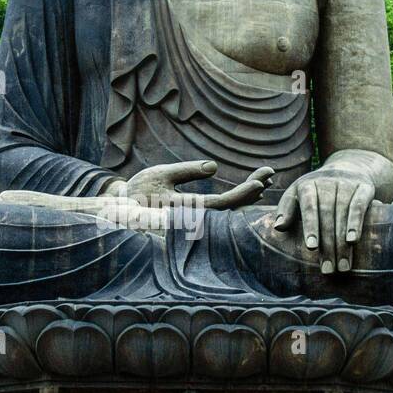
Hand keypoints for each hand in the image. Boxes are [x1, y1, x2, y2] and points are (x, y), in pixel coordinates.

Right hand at [112, 160, 274, 209]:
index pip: (222, 205)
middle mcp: (194, 222)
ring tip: (264, 179)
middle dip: (251, 191)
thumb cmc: (139, 191)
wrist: (122, 212)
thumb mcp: (161, 174)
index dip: (243, 194)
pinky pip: (222, 215)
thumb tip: (214, 167)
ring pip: (228, 214)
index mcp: (186, 211)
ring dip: (247, 197)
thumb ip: (188, 171)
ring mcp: (195, 224)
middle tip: (269, 173)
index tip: (260, 181)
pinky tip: (248, 193)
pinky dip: (237, 202)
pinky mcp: (196, 222)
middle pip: (231, 210)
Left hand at [273, 169, 374, 272]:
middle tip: (328, 269)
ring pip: (343, 214)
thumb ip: (287, 209)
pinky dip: (356, 224)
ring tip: (342, 266)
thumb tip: (278, 227)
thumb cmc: (316, 190)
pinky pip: (359, 207)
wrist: (349, 167)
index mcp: (307, 185)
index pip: (309, 207)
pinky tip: (353, 241)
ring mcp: (346, 184)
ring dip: (342, 243)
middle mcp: (327, 182)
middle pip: (327, 215)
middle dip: (328, 244)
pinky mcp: (364, 188)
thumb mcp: (297, 194)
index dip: (311, 228)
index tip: (311, 248)